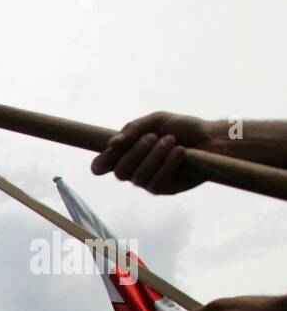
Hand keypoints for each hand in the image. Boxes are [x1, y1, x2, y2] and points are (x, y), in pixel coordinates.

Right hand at [91, 112, 217, 193]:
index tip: (112, 150)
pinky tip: (179, 152)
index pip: (100, 167)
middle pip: (119, 171)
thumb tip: (111, 144)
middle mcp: (133, 171)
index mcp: (126, 154)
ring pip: (137, 178)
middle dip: (135, 152)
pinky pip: (156, 182)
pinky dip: (167, 164)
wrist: (210, 138)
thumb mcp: (155, 120)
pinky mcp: (164, 189)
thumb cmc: (182, 128)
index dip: (100, 162)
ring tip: (170, 141)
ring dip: (154, 156)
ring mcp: (147, 181)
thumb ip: (132, 129)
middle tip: (153, 136)